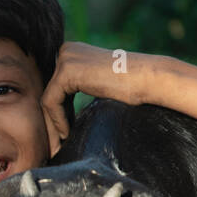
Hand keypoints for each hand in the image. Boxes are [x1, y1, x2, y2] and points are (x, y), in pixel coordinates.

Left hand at [40, 42, 164, 156]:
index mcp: (73, 51)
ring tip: (59, 147)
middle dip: (52, 122)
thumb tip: (60, 111)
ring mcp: (66, 59)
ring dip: (53, 126)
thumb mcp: (98, 83)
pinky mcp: (67, 71)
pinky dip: (57, 121)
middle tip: (56, 146)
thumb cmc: (131, 86)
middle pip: (50, 93)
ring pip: (48, 100)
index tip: (61, 137)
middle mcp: (66, 50)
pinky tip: (67, 135)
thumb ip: (80, 86)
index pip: (55, 88)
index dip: (56, 115)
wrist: (149, 79)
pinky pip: (51, 101)